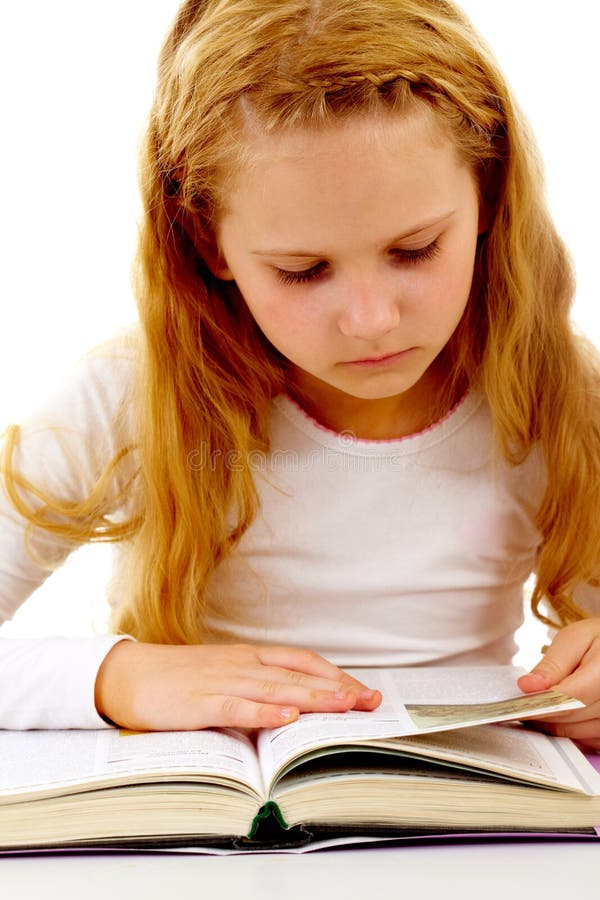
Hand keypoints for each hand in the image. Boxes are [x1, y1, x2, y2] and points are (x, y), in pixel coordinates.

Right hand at [95, 640, 381, 730]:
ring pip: (275, 689)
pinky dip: (263, 712)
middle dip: (337, 689)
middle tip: (370, 702)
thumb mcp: (224, 675)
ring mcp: (222, 682)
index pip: (303, 662)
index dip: (335, 675)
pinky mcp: (200, 703)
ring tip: (344, 706)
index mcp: (249, 657)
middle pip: (298, 675)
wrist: (130, 675)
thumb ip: (255, 685)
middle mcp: (242, 665)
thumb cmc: (179, 679)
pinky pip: (237, 707)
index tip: (364, 691)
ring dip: (313, 698)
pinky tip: (285, 718)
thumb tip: (293, 704)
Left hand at [517, 617, 599, 750]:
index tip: (516, 706)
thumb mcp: (575, 640)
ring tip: (535, 709)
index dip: (540, 704)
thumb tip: (528, 686)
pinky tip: (557, 716)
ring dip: (553, 725)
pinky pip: (588, 739)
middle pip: (573, 717)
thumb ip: (553, 665)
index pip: (570, 698)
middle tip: (519, 708)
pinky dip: (570, 731)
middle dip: (542, 714)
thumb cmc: (598, 640)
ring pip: (579, 733)